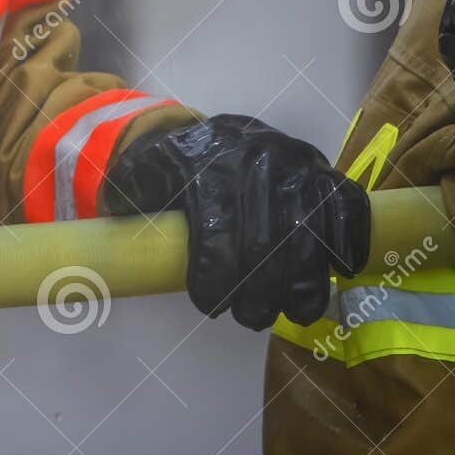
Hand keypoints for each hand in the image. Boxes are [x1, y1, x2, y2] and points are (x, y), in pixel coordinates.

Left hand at [102, 114, 370, 330]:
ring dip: (306, 283)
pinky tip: (341, 272)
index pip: (215, 233)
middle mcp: (255, 160)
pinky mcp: (326, 171)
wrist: (218, 135)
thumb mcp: (142, 177)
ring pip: (309, 233)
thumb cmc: (178, 170)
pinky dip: (348, 242)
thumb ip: (126, 199)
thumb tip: (106, 229)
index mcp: (207, 164)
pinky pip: (347, 207)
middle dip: (258, 293)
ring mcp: (295, 164)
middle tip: (249, 319)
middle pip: (264, 243)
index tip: (211, 306)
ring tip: (294, 312)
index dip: (215, 279)